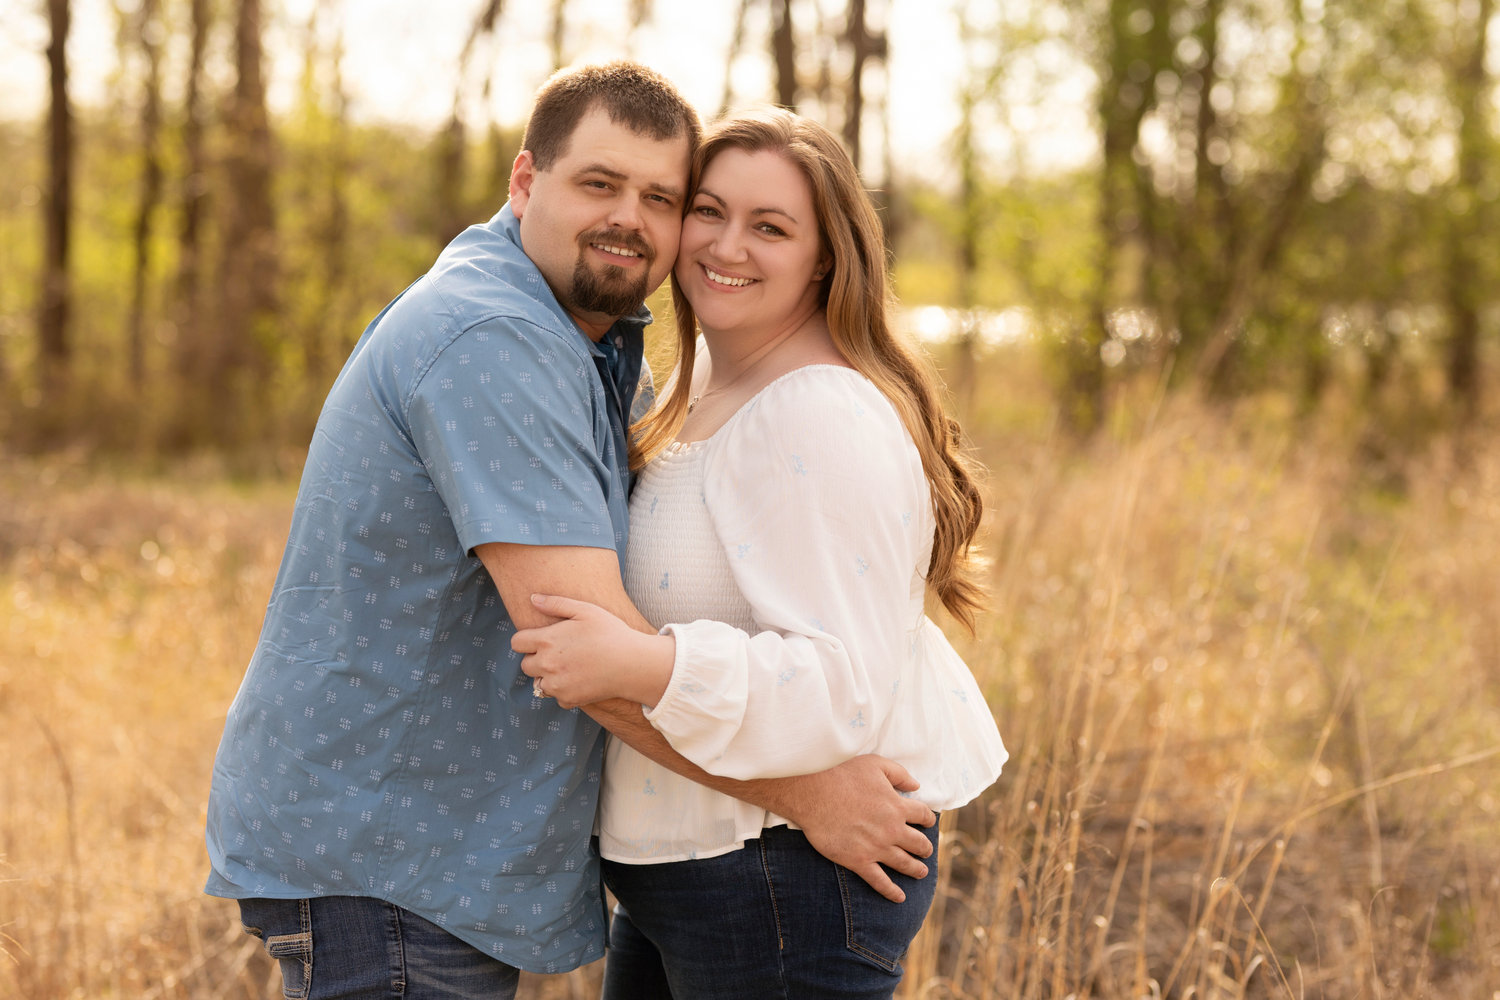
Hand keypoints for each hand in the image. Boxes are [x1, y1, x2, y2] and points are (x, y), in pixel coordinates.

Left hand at [511, 594, 673, 707]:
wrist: (632, 664)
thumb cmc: (611, 632)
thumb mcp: (585, 610)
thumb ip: (556, 603)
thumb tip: (532, 599)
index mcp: (547, 640)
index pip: (516, 643)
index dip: (527, 640)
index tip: (541, 640)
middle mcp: (546, 664)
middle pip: (525, 665)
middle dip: (537, 659)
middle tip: (560, 654)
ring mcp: (556, 685)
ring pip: (539, 683)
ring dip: (549, 677)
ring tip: (571, 667)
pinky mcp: (568, 700)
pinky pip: (556, 697)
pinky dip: (565, 691)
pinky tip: (581, 680)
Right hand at [778, 755, 935, 902]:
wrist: (813, 793)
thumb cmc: (842, 773)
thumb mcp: (875, 764)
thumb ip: (899, 774)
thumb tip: (916, 785)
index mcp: (897, 806)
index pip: (923, 816)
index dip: (927, 819)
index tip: (927, 822)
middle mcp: (892, 830)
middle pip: (918, 844)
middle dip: (925, 848)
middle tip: (925, 851)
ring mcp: (876, 848)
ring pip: (904, 864)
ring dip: (916, 869)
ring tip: (921, 873)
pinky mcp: (858, 861)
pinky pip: (880, 881)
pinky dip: (891, 891)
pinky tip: (899, 897)